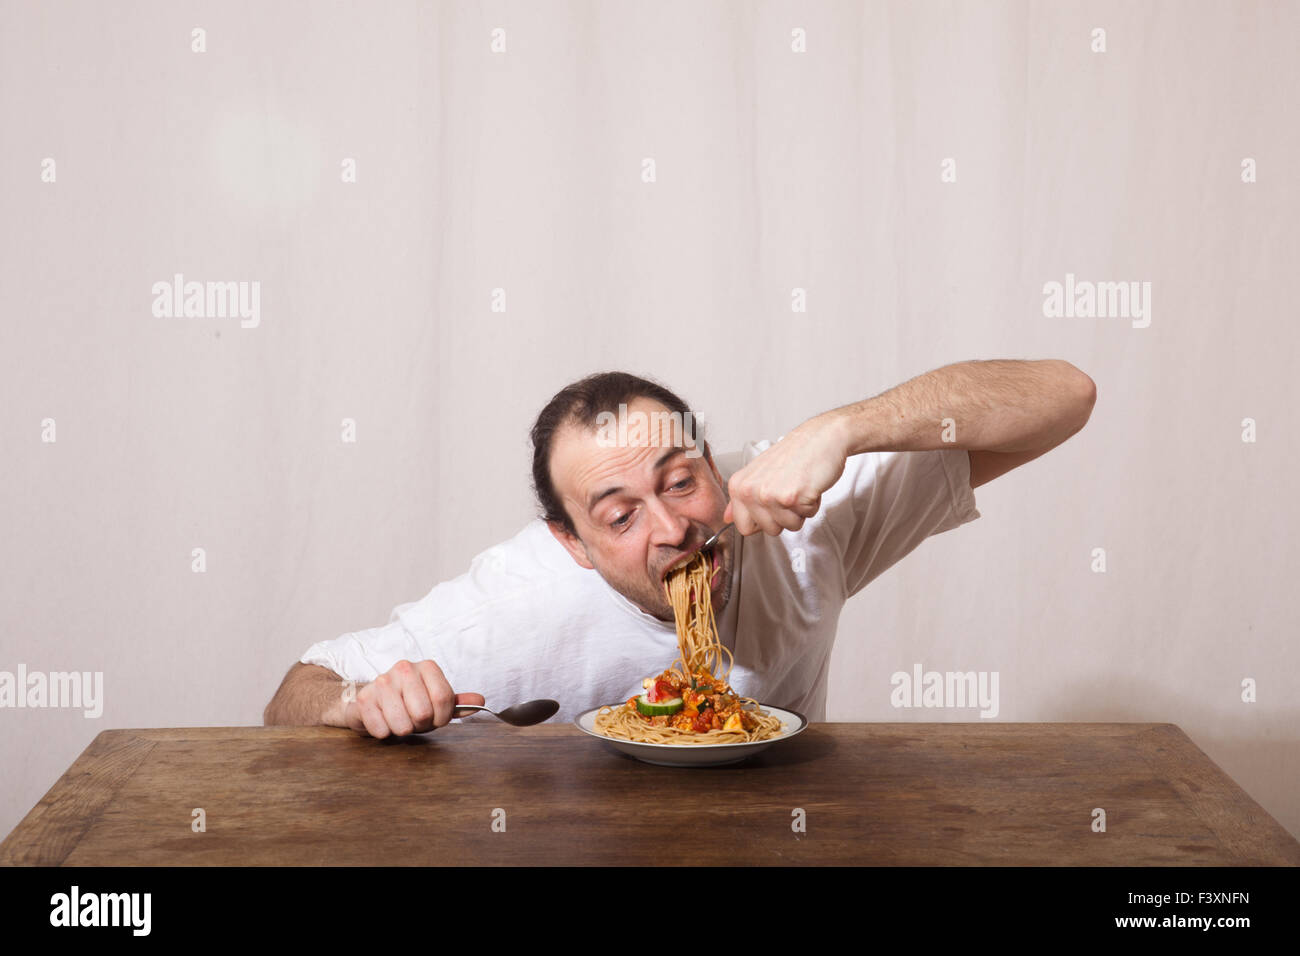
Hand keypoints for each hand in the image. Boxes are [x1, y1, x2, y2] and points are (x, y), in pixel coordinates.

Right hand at [342, 659, 484, 737]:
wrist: (371, 702)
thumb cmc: (408, 702)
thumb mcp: (434, 701)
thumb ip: (457, 702)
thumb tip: (480, 701)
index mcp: (427, 667)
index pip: (444, 698)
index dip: (442, 717)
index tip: (436, 719)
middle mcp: (405, 668)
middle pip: (423, 713)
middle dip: (421, 725)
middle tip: (414, 720)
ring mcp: (383, 681)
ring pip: (403, 724)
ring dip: (402, 730)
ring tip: (399, 721)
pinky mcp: (365, 698)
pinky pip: (382, 729)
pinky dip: (384, 732)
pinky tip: (383, 721)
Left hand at [723, 413, 848, 535]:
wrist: (821, 438)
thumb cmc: (794, 454)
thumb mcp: (759, 473)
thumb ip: (741, 498)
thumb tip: (727, 518)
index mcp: (739, 485)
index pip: (744, 527)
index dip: (763, 521)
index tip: (771, 505)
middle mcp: (751, 490)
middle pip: (769, 530)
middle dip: (784, 516)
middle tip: (789, 491)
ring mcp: (770, 494)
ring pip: (789, 526)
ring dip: (800, 511)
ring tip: (799, 487)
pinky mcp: (792, 497)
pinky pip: (806, 517)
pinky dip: (812, 504)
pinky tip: (809, 486)